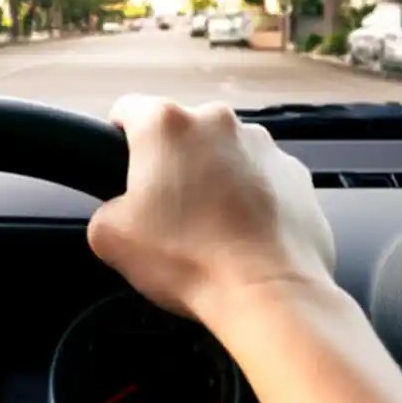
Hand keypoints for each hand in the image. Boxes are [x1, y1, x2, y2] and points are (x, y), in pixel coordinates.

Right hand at [87, 95, 334, 327]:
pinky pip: (262, 177)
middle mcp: (217, 121)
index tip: (122, 163)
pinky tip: (244, 236)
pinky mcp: (296, 173)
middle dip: (172, 164)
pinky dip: (251, 198)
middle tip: (166, 211)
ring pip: (224, 153)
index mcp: (167, 125)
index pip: (128, 109)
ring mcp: (263, 145)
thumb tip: (119, 212)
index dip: (119, 137)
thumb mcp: (109, 239)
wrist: (268, 293)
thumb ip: (105, 209)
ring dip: (214, 178)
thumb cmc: (189, 260)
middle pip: (182, 132)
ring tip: (210, 228)